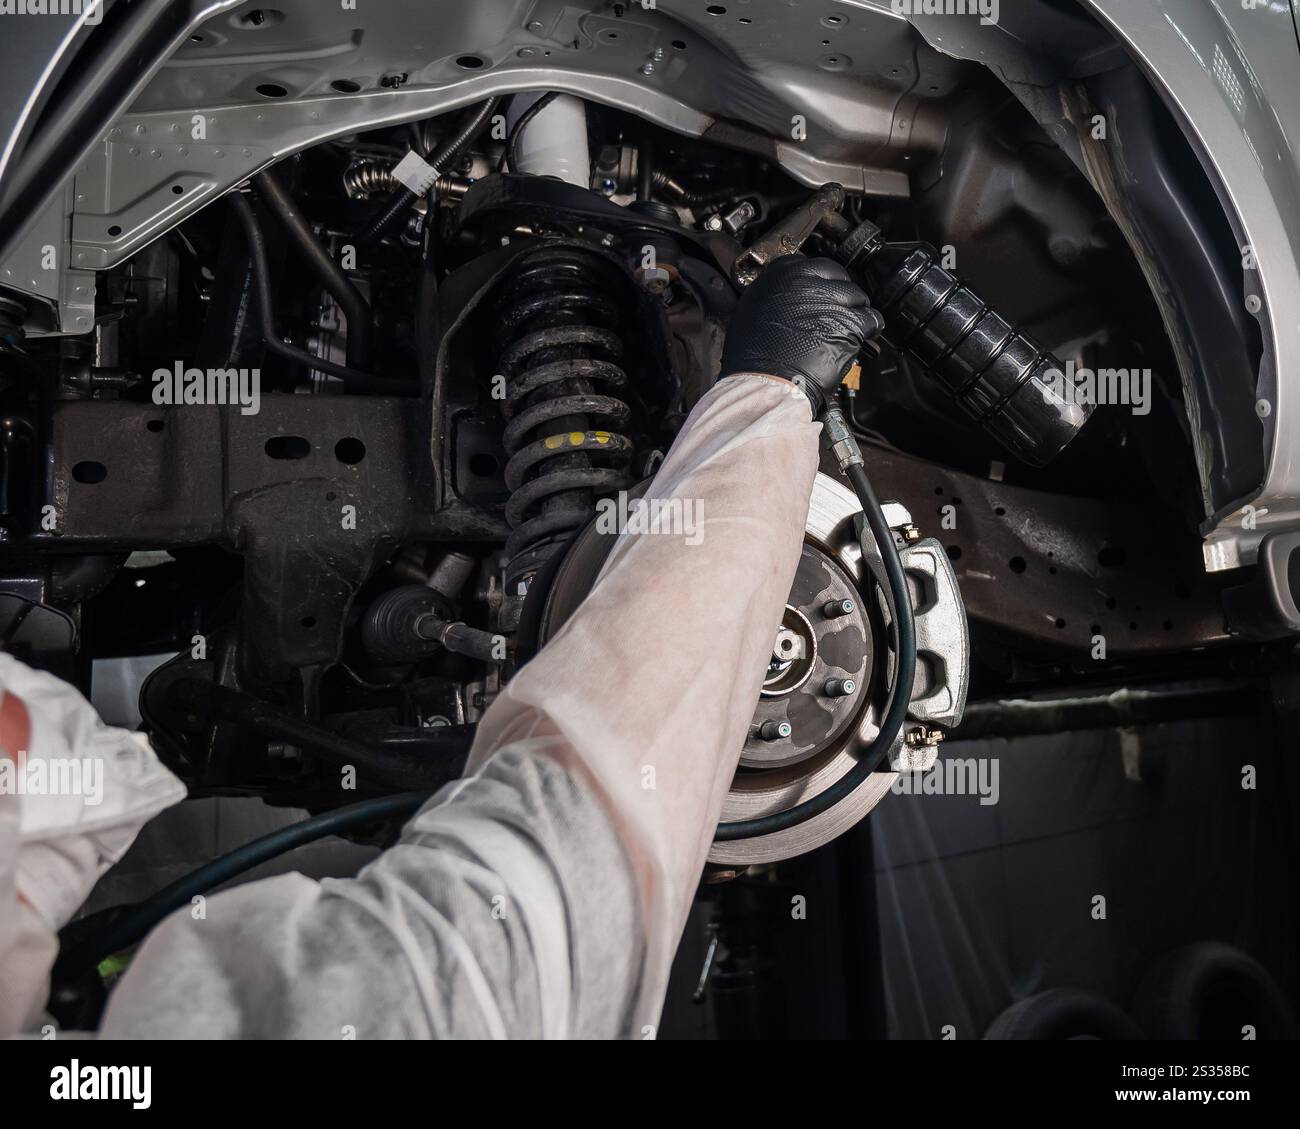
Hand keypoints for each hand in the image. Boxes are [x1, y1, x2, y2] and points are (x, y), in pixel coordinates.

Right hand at [721, 256, 882, 417]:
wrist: (766, 382)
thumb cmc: (753, 355)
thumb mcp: (751, 309)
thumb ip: (774, 292)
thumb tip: (786, 292)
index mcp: (782, 272)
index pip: (815, 267)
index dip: (820, 284)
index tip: (820, 295)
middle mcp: (807, 280)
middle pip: (839, 278)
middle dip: (839, 296)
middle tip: (833, 316)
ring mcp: (830, 299)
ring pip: (857, 297)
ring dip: (853, 313)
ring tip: (842, 331)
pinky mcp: (850, 321)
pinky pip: (872, 319)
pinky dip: (868, 329)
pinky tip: (857, 339)